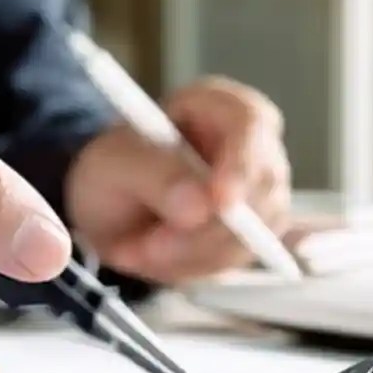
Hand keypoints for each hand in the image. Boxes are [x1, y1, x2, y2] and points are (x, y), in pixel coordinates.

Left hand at [65, 76, 290, 283]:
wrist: (110, 207)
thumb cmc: (113, 168)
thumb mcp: (112, 162)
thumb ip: (152, 175)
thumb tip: (197, 206)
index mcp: (222, 106)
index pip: (253, 125)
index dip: (243, 163)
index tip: (220, 203)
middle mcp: (253, 146)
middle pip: (262, 188)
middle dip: (208, 228)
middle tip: (151, 247)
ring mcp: (259, 192)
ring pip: (253, 233)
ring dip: (193, 253)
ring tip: (139, 249)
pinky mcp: (255, 233)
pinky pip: (237, 258)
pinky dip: (194, 266)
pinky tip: (159, 256)